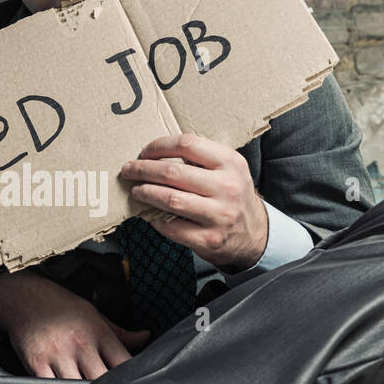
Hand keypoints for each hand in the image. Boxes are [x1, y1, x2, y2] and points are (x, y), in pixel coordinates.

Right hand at [0, 269, 150, 378]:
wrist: (22, 297)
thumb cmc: (61, 307)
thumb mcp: (94, 314)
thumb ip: (121, 332)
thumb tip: (147, 338)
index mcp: (98, 332)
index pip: (124, 362)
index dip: (131, 380)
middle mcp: (80, 343)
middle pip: (102, 380)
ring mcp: (57, 354)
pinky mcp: (36, 363)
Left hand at [119, 133, 268, 269]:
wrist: (255, 234)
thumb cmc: (233, 195)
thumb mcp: (228, 169)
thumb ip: (201, 158)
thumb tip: (156, 153)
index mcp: (230, 163)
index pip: (187, 145)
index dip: (159, 146)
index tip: (144, 152)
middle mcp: (227, 187)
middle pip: (173, 173)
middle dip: (143, 170)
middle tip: (129, 170)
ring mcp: (219, 215)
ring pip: (170, 200)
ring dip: (146, 193)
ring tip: (136, 190)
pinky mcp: (209, 239)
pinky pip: (172, 227)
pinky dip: (155, 219)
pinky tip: (149, 213)